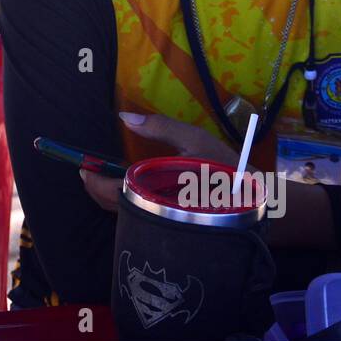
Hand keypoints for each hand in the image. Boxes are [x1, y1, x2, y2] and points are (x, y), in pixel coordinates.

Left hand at [78, 112, 244, 213]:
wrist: (256, 200)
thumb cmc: (226, 168)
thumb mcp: (194, 141)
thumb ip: (161, 128)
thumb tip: (124, 118)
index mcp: (159, 194)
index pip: (115, 194)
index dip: (95, 183)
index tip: (84, 168)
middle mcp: (158, 212)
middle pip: (114, 208)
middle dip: (96, 191)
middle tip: (86, 171)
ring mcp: (164, 220)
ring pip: (125, 214)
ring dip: (108, 197)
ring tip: (98, 177)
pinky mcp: (171, 222)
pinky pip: (139, 215)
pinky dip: (125, 202)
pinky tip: (122, 187)